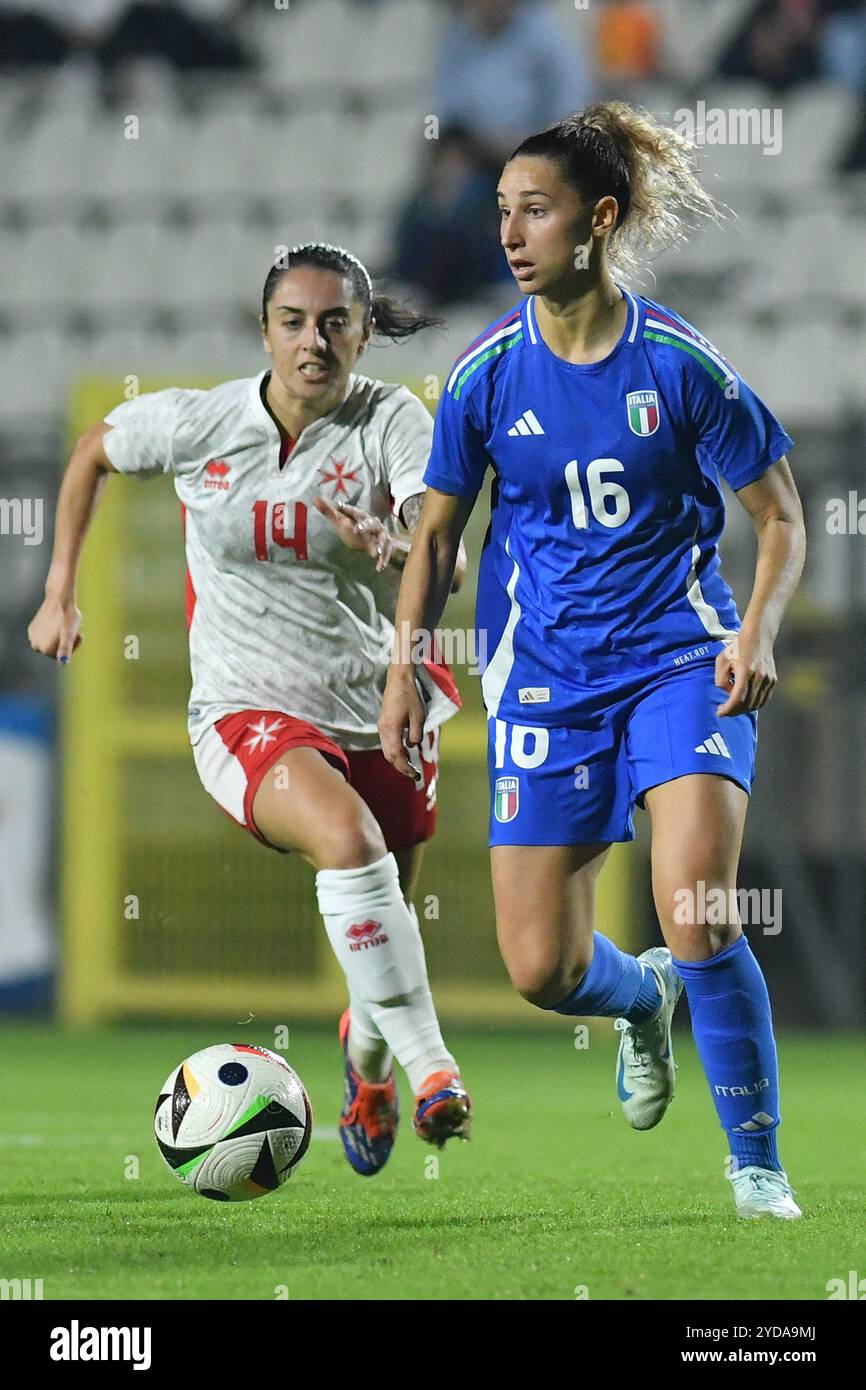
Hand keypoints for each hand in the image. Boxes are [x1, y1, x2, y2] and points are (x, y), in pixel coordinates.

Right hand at [28, 595, 82, 663]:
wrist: (59, 599)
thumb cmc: (68, 617)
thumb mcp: (70, 634)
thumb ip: (65, 649)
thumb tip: (63, 662)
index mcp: (45, 648)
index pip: (60, 657)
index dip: (71, 647)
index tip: (78, 636)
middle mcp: (35, 645)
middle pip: (54, 651)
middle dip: (64, 643)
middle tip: (73, 630)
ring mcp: (32, 636)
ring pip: (49, 643)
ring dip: (58, 637)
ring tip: (65, 626)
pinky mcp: (32, 629)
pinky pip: (44, 636)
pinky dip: (51, 632)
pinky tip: (56, 622)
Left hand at [312, 497, 392, 572]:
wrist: (375, 541)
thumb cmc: (355, 529)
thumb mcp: (341, 521)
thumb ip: (329, 512)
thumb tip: (314, 498)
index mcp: (362, 516)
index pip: (355, 512)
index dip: (348, 510)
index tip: (339, 506)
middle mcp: (374, 524)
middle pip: (371, 523)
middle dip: (365, 526)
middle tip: (357, 530)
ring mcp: (381, 536)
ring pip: (382, 538)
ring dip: (380, 545)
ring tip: (376, 553)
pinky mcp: (386, 547)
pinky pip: (386, 553)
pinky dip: (383, 560)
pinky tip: (379, 568)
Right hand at [378, 666, 425, 780]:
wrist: (398, 680)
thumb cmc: (410, 696)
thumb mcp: (418, 716)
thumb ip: (415, 734)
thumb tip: (411, 746)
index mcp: (391, 729)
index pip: (397, 755)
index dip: (405, 767)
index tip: (415, 774)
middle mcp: (383, 730)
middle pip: (389, 756)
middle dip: (401, 767)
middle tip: (414, 774)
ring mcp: (381, 727)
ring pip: (387, 751)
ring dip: (397, 760)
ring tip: (410, 765)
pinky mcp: (382, 724)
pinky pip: (387, 744)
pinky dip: (395, 752)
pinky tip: (405, 752)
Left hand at [715, 629, 775, 715]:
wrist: (757, 636)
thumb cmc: (736, 648)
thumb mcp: (721, 661)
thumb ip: (721, 680)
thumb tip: (728, 694)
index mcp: (745, 671)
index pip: (737, 699)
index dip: (727, 709)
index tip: (719, 713)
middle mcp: (759, 677)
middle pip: (747, 704)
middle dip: (733, 711)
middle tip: (723, 710)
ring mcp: (768, 679)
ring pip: (756, 704)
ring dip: (743, 709)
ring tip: (733, 706)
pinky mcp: (773, 680)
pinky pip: (764, 698)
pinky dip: (754, 704)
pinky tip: (745, 701)